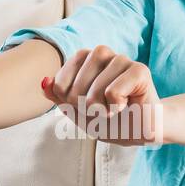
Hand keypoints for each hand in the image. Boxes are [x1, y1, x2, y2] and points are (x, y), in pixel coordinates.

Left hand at [40, 45, 167, 145]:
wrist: (141, 131)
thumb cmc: (111, 119)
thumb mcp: (78, 112)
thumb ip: (59, 96)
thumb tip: (43, 81)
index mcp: (86, 60)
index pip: (62, 76)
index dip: (68, 100)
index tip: (85, 107)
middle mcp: (104, 54)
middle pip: (77, 81)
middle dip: (83, 106)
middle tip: (99, 112)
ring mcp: (122, 60)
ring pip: (95, 86)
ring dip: (98, 106)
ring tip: (111, 111)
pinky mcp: (139, 70)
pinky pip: (113, 90)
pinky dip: (114, 106)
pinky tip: (125, 106)